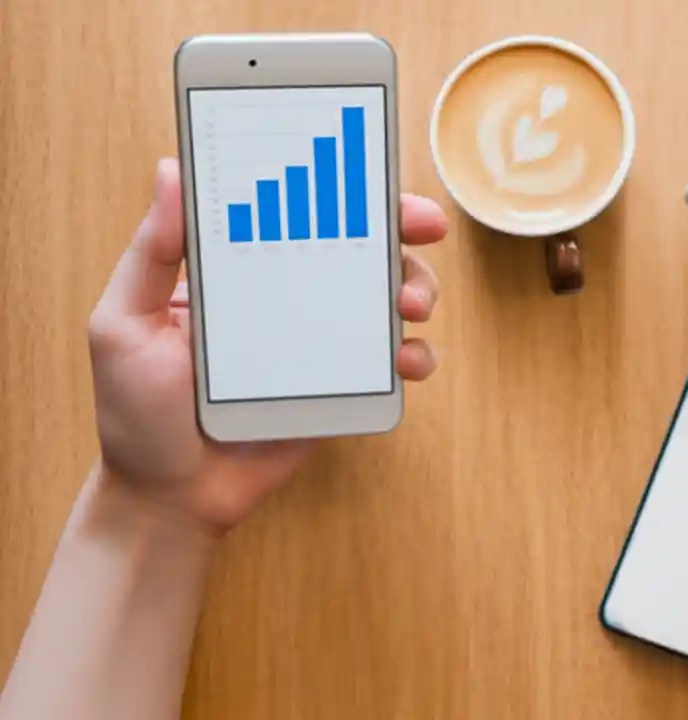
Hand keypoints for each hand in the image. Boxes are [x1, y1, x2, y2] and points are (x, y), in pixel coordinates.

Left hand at [87, 158, 446, 535]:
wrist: (171, 497)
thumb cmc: (137, 411)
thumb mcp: (123, 324)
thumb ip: (151, 254)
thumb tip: (170, 171)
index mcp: (239, 270)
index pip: (297, 211)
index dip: (337, 185)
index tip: (370, 169)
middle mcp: (288, 296)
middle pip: (358, 246)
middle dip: (401, 227)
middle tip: (425, 224)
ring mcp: (321, 341)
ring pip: (387, 297)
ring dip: (415, 287)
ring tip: (411, 305)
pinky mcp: (344, 387)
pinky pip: (394, 364)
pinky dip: (414, 355)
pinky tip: (407, 361)